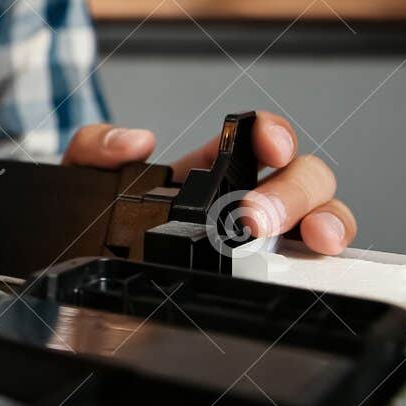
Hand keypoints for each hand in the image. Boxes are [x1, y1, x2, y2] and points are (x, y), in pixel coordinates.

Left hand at [61, 112, 355, 254]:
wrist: (81, 263)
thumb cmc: (91, 220)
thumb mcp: (82, 172)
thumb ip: (97, 145)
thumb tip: (135, 142)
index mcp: (208, 164)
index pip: (258, 134)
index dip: (272, 133)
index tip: (270, 146)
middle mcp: (244, 194)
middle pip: (299, 174)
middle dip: (289, 191)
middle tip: (255, 219)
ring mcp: (263, 234)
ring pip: (320, 210)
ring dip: (322, 217)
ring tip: (309, 237)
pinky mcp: (267, 273)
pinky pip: (313, 255)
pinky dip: (324, 251)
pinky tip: (317, 255)